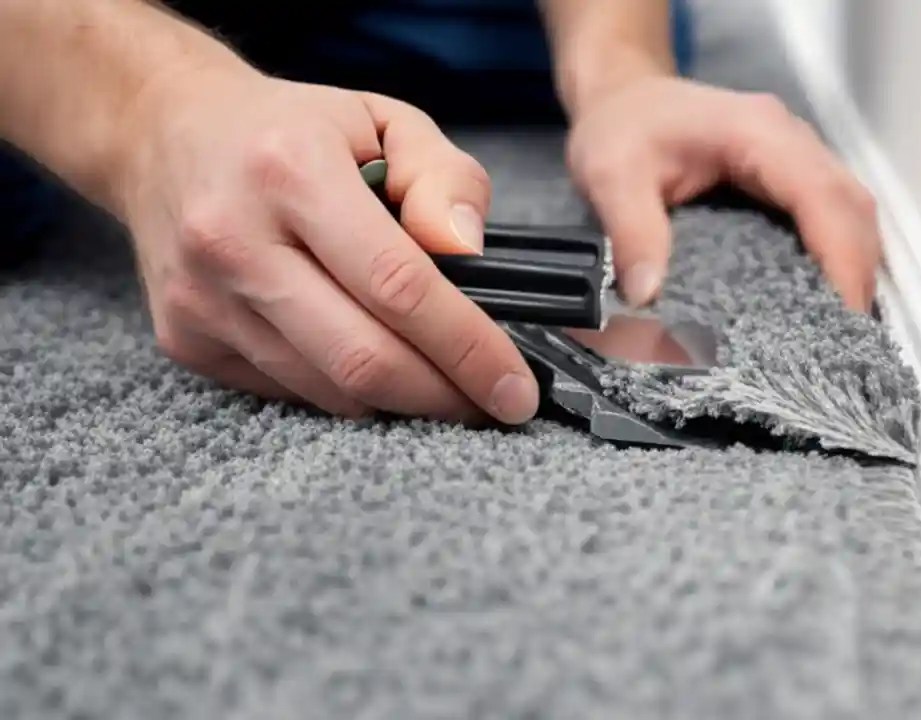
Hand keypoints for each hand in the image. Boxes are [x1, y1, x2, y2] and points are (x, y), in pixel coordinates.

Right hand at [117, 66, 539, 422]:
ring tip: (444, 384)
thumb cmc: (293, 130)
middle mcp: (234, 239)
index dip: (467, 347)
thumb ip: (445, 180)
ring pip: (328, 390)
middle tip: (494, 406)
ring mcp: (202, 299)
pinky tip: (369, 358)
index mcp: (291, 171)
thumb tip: (470, 253)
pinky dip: (345, 390)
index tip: (516, 388)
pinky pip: (290, 392)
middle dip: (444, 397)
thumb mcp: (386, 121)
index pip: (398, 286)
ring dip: (401, 401)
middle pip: (361, 359)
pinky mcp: (186, 339)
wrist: (164, 133)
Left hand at [565, 76, 881, 310]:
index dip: (839, 256)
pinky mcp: (795, 175)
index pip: (820, 195)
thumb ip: (631, 232)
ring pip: (853, 211)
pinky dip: (841, 255)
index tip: (844, 314)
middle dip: (857, 273)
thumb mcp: (610, 175)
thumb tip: (647, 297)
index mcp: (756, 133)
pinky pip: (836, 214)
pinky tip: (826, 298)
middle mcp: (792, 139)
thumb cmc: (621, 127)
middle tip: (847, 339)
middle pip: (852, 206)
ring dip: (856, 266)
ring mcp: (800, 154)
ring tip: (840, 327)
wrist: (624, 97)